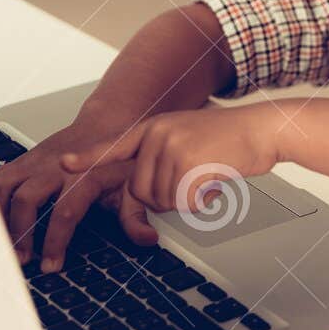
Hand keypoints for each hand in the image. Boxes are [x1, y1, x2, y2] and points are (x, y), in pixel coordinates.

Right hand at [0, 113, 154, 269]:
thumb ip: (136, 216)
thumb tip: (148, 239)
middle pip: (27, 199)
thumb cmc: (117, 160)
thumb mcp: (131, 188)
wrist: (108, 126)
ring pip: (5, 186)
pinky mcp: (23, 160)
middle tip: (22, 259)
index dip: (55, 241)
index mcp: (83, 176)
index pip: (65, 212)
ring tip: (0, 244)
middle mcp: (55, 168)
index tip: (51, 265)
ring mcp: (36, 162)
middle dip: (21, 233)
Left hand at [60, 103, 279, 219]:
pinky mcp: (188, 160)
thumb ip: (162, 163)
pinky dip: (202, 202)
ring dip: (186, 201)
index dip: (88, 157)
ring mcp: (171, 145)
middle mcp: (157, 133)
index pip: (114, 144)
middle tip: (194, 183)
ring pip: (162, 200)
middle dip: (166, 199)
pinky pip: (184, 202)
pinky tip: (216, 183)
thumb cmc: (231, 142)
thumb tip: (144, 201)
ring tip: (208, 177)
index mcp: (154, 127)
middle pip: (140, 191)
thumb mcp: (188, 142)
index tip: (64, 164)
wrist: (264, 129)